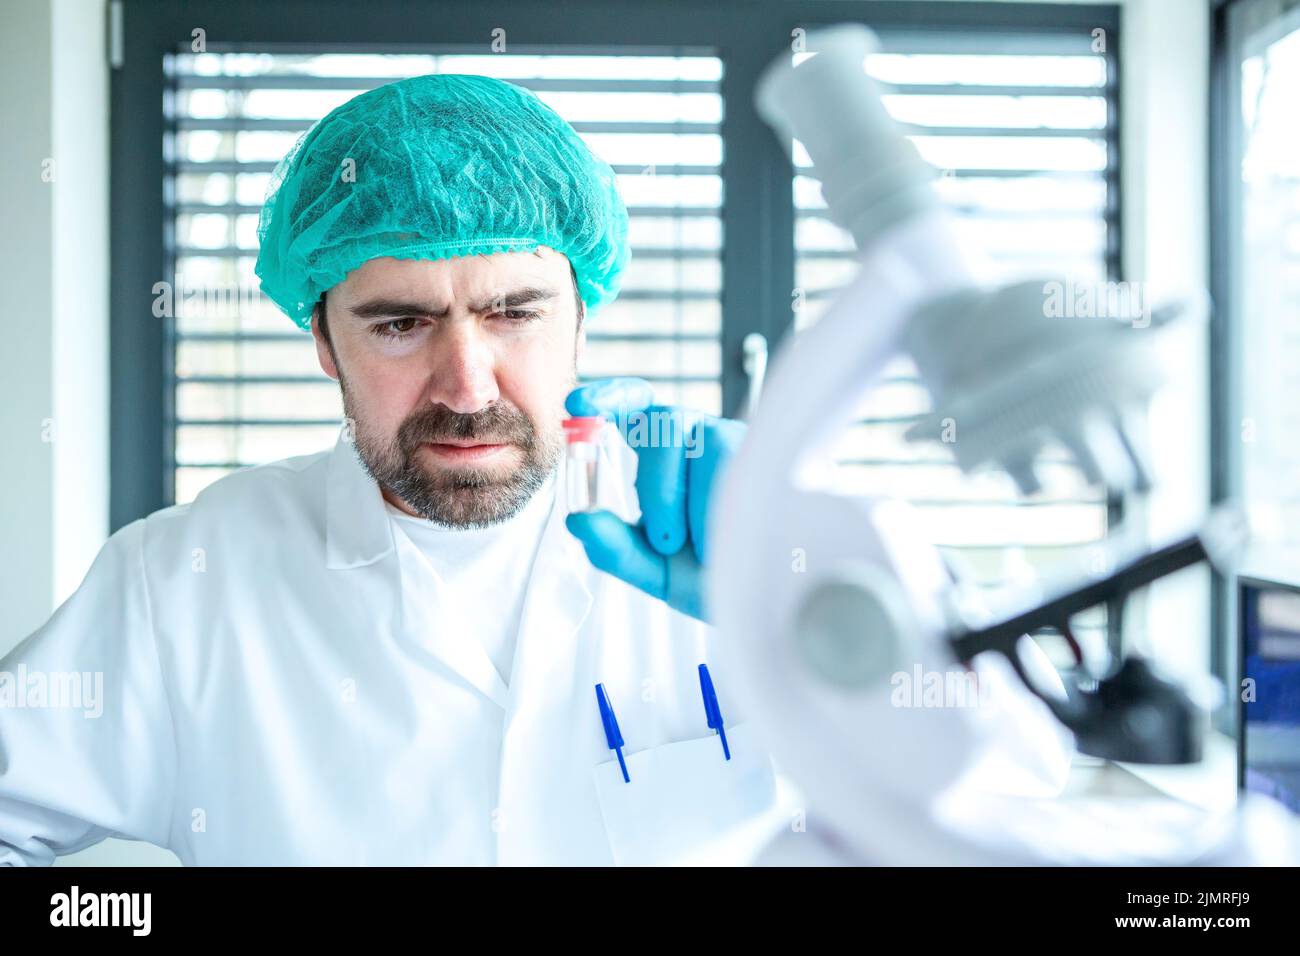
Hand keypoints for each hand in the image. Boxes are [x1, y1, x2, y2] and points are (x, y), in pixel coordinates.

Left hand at [563, 377, 745, 621]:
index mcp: (664, 455)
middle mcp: (697, 438)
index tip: (577, 406)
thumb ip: (614, 548)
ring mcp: (735, 441)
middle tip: (667, 543)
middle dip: (657, 489)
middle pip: (661, 424)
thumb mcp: (656, 571)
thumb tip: (578, 519)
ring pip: (699, 439)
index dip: (608, 396)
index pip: (635, 405)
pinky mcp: (768, 453)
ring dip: (691, 502)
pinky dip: (719, 509)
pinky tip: (732, 537)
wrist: (775, 596)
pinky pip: (732, 463)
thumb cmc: (713, 576)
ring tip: (706, 547)